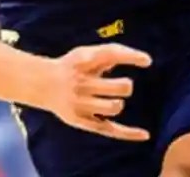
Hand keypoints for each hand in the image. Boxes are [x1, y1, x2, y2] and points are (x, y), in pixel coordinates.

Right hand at [37, 44, 151, 140]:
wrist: (42, 83)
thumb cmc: (71, 66)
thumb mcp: (84, 53)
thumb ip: (109, 54)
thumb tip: (142, 59)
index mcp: (83, 61)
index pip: (111, 55)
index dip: (131, 57)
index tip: (147, 61)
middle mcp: (81, 82)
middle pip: (118, 87)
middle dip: (125, 86)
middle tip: (123, 86)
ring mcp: (81, 104)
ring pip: (113, 107)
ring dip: (118, 103)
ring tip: (114, 101)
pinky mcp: (82, 121)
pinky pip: (110, 129)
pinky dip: (128, 133)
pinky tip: (145, 135)